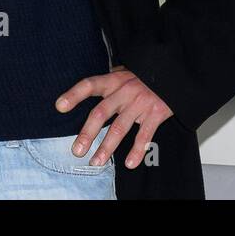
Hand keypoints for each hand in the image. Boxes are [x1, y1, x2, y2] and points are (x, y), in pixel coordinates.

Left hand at [54, 65, 171, 169]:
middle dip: (87, 133)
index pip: (90, 85)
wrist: (174, 72)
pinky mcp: (156, 114)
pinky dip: (137, 150)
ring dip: (106, 147)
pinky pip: (144, 135)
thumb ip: (110, 80)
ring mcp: (140, 103)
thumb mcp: (126, 71)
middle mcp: (124, 91)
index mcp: (114, 80)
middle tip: (77, 151)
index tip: (59, 106)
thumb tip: (91, 87)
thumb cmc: (145, 74)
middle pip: (101, 112)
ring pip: (119, 128)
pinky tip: (129, 163)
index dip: (74, 95)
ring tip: (95, 162)